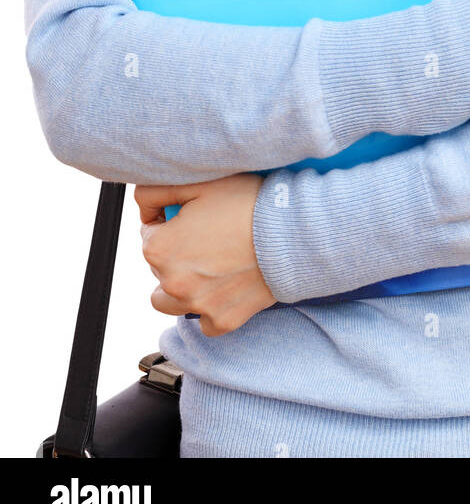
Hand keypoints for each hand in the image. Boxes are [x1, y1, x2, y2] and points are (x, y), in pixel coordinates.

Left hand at [134, 174, 274, 337]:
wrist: (293, 232)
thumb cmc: (249, 204)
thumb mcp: (198, 182)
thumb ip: (155, 190)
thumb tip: (143, 207)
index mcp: (159, 248)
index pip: (149, 234)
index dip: (170, 221)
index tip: (194, 215)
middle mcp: (172, 283)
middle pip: (159, 267)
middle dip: (176, 251)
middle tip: (209, 233)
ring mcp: (197, 306)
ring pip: (170, 300)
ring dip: (182, 284)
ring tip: (210, 263)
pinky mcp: (223, 320)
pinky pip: (204, 320)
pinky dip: (211, 306)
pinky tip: (227, 283)